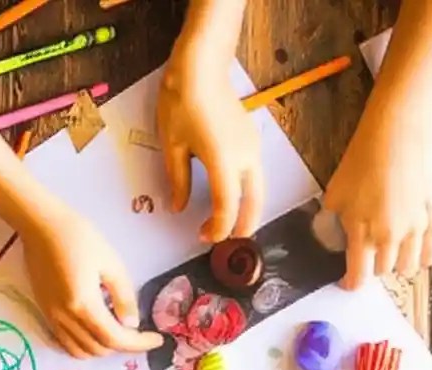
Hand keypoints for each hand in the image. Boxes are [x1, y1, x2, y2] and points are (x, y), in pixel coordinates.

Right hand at [20, 205, 163, 357]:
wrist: (41, 225)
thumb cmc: (79, 237)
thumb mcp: (111, 263)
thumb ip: (124, 296)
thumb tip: (132, 324)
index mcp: (84, 304)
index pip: (115, 339)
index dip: (139, 344)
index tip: (158, 339)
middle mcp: (65, 317)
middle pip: (99, 349)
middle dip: (123, 345)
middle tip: (139, 331)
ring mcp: (52, 317)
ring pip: (80, 351)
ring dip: (103, 347)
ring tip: (118, 331)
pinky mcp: (45, 312)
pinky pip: (65, 342)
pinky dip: (84, 345)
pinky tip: (95, 330)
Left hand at [158, 47, 262, 242]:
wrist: (201, 67)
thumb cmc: (182, 103)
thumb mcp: (173, 146)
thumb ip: (178, 181)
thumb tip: (179, 207)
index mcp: (224, 162)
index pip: (228, 207)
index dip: (219, 228)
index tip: (205, 237)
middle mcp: (245, 157)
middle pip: (254, 202)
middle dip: (244, 225)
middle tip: (227, 240)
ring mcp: (252, 146)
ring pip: (259, 188)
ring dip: (248, 209)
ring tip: (231, 222)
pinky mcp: (252, 139)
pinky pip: (255, 173)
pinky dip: (247, 191)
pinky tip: (232, 194)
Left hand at [323, 113, 431, 287]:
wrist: (400, 134)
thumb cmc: (365, 158)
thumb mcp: (335, 191)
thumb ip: (332, 219)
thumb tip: (330, 234)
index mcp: (363, 233)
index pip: (358, 276)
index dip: (351, 284)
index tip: (348, 282)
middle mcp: (391, 238)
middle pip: (384, 272)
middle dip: (374, 267)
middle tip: (370, 256)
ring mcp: (416, 230)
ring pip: (409, 267)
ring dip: (398, 265)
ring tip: (393, 253)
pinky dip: (424, 258)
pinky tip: (417, 252)